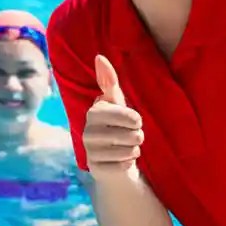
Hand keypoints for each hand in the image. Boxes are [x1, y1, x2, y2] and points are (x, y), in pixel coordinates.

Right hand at [82, 55, 143, 176]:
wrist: (111, 159)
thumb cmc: (116, 126)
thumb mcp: (115, 103)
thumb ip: (108, 81)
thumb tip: (99, 56)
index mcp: (94, 112)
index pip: (130, 116)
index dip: (136, 121)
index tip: (133, 121)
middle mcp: (88, 131)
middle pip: (131, 135)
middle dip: (137, 137)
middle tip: (131, 137)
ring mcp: (90, 151)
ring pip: (129, 151)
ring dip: (134, 151)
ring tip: (126, 148)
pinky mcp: (95, 168)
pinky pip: (123, 166)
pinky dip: (128, 164)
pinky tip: (121, 161)